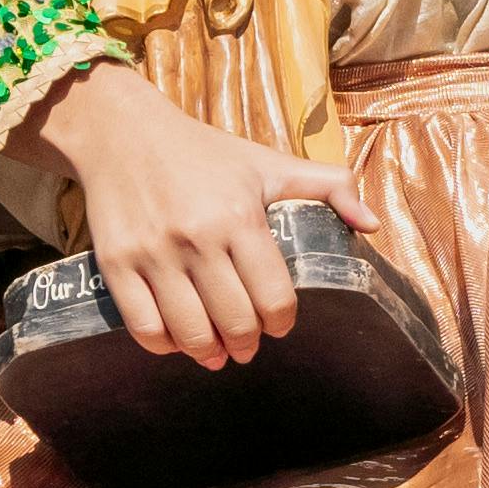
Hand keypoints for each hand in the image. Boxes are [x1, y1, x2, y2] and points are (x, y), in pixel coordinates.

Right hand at [27, 63, 388, 370]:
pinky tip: (177, 342)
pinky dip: (164, 346)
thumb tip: (373, 225)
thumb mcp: (270, 163)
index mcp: (241, 216)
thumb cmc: (205, 153)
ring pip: (190, 332)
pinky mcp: (116, 264)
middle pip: (235, 322)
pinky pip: (144, 327)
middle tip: (249, 346)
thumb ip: (330, 187)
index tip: (280, 325)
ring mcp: (154, 254)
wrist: (124, 133)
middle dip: (248, 344)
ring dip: (209, 354)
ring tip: (217, 354)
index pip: (274, 297)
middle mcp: (198, 237)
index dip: (282, 322)